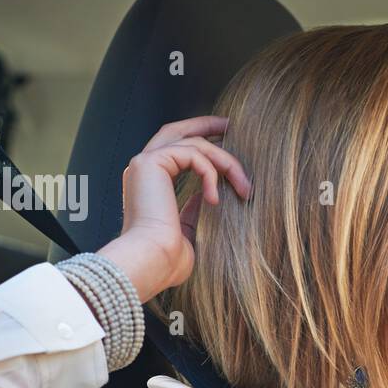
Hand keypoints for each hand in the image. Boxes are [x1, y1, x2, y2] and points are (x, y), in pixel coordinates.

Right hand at [97, 117, 250, 301]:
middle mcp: (142, 168)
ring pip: (194, 145)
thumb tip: (204, 197)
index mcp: (148, 183)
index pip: (175, 149)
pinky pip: (193, 155)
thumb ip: (192, 211)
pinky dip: (211, 174)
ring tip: (244, 188)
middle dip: (207, 125)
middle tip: (232, 126)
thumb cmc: (166, 259)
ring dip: (226, 163)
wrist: (151, 262)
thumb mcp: (185, 231)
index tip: (226, 140)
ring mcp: (144, 163)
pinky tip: (214, 200)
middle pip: (178, 131)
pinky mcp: (150, 162)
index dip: (200, 140)